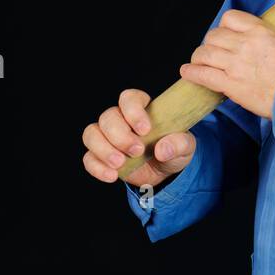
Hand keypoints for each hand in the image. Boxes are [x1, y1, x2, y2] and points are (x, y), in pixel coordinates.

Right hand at [81, 88, 196, 186]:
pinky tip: (112, 176)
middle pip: (108, 117)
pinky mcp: (100, 156)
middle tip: (137, 150)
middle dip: (120, 135)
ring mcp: (107, 137)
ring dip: (104, 149)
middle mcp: (120, 119)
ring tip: (120, 163)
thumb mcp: (186, 147)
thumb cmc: (174, 150)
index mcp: (142, 108)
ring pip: (91, 134)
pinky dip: (97, 167)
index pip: (129, 98)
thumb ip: (180, 144)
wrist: (165, 172)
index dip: (133, 111)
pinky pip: (88, 157)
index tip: (145, 130)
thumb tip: (163, 149)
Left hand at [179, 10, 274, 118]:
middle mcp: (245, 44)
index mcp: (261, 31)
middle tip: (213, 53)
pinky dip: (192, 73)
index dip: (224, 26)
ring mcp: (235, 65)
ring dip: (199, 58)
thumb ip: (271, 42)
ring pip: (204, 53)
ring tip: (198, 63)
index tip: (225, 35)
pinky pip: (203, 75)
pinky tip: (187, 73)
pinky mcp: (230, 85)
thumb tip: (266, 47)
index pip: (230, 18)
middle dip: (210, 44)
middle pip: (213, 36)